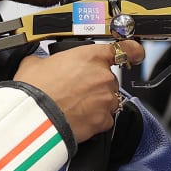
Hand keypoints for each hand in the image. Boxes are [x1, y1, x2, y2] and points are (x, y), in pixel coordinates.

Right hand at [14, 40, 145, 142]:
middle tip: (76, 91)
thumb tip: (42, 62)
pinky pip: (105, 120)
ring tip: (75, 106)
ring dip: (97, 103)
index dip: (132, 51)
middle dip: (96, 85)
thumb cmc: (35, 91)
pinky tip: (78, 119)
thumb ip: (47, 60)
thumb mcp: (35, 64)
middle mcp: (103, 77)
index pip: (124, 49)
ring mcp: (106, 99)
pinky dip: (95, 121)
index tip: (135, 54)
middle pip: (109, 79)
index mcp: (91, 57)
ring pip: (109, 100)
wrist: (34, 119)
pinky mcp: (103, 121)